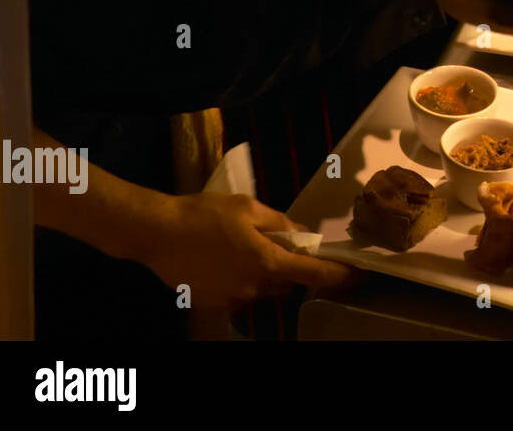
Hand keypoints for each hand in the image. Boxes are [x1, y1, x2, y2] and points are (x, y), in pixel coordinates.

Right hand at [140, 192, 355, 308]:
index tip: (357, 274)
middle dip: (292, 265)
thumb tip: (303, 235)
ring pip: (264, 288)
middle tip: (280, 241)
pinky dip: (242, 278)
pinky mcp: (214, 303)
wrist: (155, 232)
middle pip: (288, 281)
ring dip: (265, 271)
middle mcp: (254, 287)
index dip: (339, 275)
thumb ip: (280, 223)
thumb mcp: (248, 208)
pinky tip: (224, 258)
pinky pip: (240, 292)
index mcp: (267, 262)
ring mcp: (233, 299)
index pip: (314, 274)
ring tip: (243, 245)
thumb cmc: (203, 214)